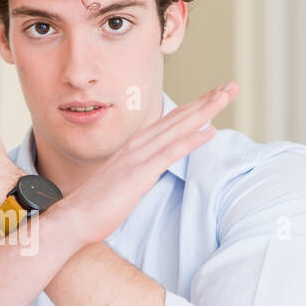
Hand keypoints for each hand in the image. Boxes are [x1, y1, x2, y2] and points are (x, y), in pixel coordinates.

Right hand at [59, 83, 239, 245]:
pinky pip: (169, 153)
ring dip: (204, 111)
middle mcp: (138, 145)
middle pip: (178, 117)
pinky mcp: (139, 173)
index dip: (195, 107)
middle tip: (230, 87)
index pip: (171, 121)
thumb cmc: (98, 205)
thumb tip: (155, 167)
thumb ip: (141, 170)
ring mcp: (138, 157)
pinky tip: (209, 131)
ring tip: (225, 96)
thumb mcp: (125, 182)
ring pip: (177, 128)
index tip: (216, 96)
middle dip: (206, 101)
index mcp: (136, 146)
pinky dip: (191, 140)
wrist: (75, 218)